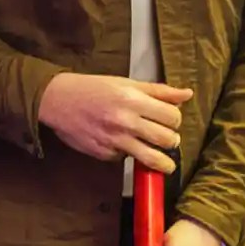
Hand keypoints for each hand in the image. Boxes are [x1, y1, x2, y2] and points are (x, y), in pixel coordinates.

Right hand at [38, 73, 191, 172]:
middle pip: (168, 139)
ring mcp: (115, 140)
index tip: (169, 121)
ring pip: (153, 158)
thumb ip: (158, 91)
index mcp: (133, 100)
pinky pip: (127, 159)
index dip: (175, 119)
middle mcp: (126, 121)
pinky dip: (129, 155)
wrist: (57, 100)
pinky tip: (124, 146)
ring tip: (164, 162)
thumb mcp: (126, 83)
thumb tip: (186, 94)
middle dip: (171, 140)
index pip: (173, 116)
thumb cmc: (92, 88)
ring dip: (163, 162)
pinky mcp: (105, 153)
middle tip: (166, 139)